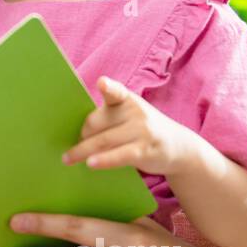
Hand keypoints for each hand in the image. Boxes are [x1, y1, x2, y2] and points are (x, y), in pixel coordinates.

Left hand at [62, 75, 205, 178]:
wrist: (179, 146)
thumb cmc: (142, 130)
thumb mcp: (129, 115)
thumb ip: (107, 117)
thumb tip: (77, 135)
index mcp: (126, 99)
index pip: (116, 91)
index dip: (109, 87)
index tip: (102, 83)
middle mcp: (135, 112)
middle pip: (96, 123)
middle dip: (81, 135)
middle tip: (70, 147)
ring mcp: (142, 131)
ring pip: (103, 141)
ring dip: (82, 151)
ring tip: (67, 159)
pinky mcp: (145, 150)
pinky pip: (119, 156)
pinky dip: (103, 160)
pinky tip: (90, 164)